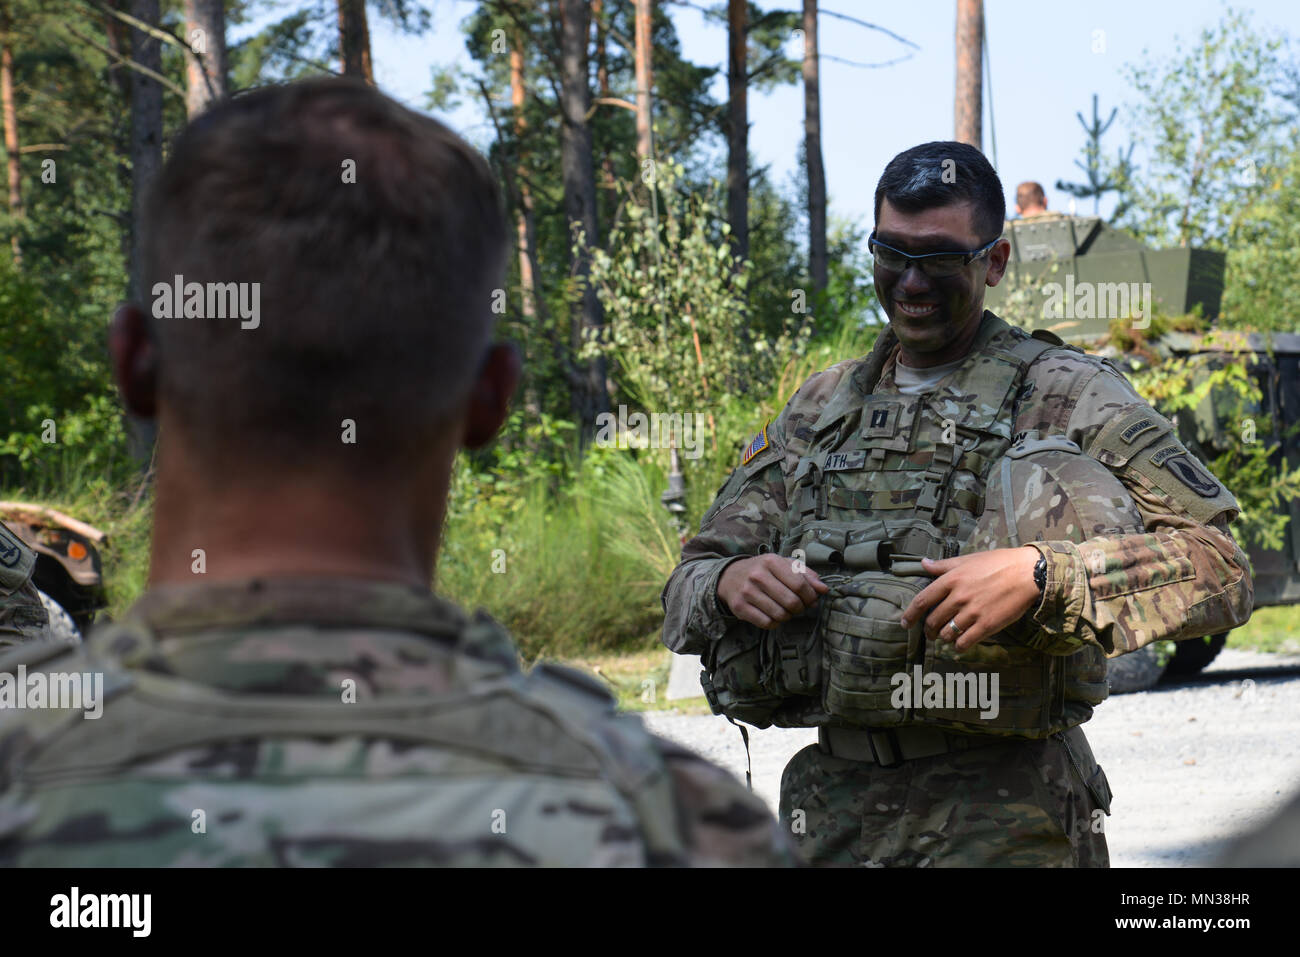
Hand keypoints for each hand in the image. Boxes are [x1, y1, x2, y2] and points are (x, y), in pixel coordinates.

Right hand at [717, 554, 829, 629]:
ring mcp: (747, 592)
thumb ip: (806, 575)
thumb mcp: (784, 565)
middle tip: (799, 606)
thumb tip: (823, 589)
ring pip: (780, 615)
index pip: (800, 585)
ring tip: (786, 610)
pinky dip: (775, 623)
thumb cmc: (763, 571)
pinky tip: (773, 615)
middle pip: (792, 602)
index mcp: (771, 561)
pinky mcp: (740, 608)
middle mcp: (757, 575)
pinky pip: (767, 623)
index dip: (811, 596)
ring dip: (788, 616)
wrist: (730, 577)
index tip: (812, 599)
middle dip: (800, 608)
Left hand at [900, 547, 1041, 651]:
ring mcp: (972, 612)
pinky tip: (959, 645)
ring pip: (947, 633)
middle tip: (930, 633)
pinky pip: (964, 642)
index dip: (910, 614)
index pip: (922, 600)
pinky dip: (958, 646)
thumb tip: (923, 563)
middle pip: (933, 620)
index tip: (905, 623)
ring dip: (943, 638)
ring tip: (946, 637)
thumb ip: (943, 565)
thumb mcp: (967, 560)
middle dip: (928, 630)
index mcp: (951, 580)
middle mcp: (958, 597)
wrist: (1027, 573)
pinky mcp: (987, 625)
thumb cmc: (998, 563)